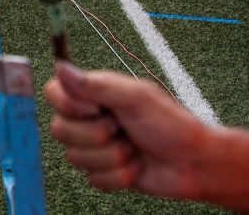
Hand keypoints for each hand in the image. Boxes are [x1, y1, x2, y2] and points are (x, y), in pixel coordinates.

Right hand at [44, 62, 209, 199]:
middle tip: (122, 129)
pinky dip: (119, 176)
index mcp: (93, 95)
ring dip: (113, 157)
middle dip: (97, 135)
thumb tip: (60, 67)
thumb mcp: (136, 98)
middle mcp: (89, 119)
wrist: (195, 163)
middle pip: (59, 130)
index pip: (53, 93)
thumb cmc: (171, 124)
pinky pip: (94, 180)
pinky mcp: (103, 172)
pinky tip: (136, 167)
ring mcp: (94, 147)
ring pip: (75, 158)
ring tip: (134, 148)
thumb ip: (95, 85)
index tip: (96, 108)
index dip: (69, 105)